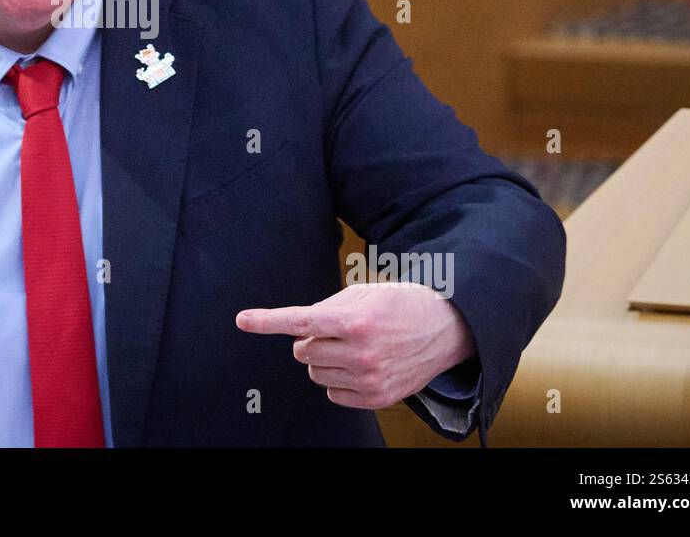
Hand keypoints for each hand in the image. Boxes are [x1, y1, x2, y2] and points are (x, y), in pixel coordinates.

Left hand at [235, 282, 476, 409]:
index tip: (243, 320)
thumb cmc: (402, 305)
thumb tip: (297, 328)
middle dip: (311, 339)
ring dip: (325, 359)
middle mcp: (360, 353)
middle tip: (337, 330)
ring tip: (354, 346)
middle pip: (302, 350)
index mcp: (354, 321)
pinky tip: (360, 365)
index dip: (267, 321)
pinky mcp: (376, 398)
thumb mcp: (364, 293)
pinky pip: (333, 392)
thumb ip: (326, 308)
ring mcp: (368, 379)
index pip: (299, 321)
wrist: (446, 329)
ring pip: (315, 372)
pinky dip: (338, 379)